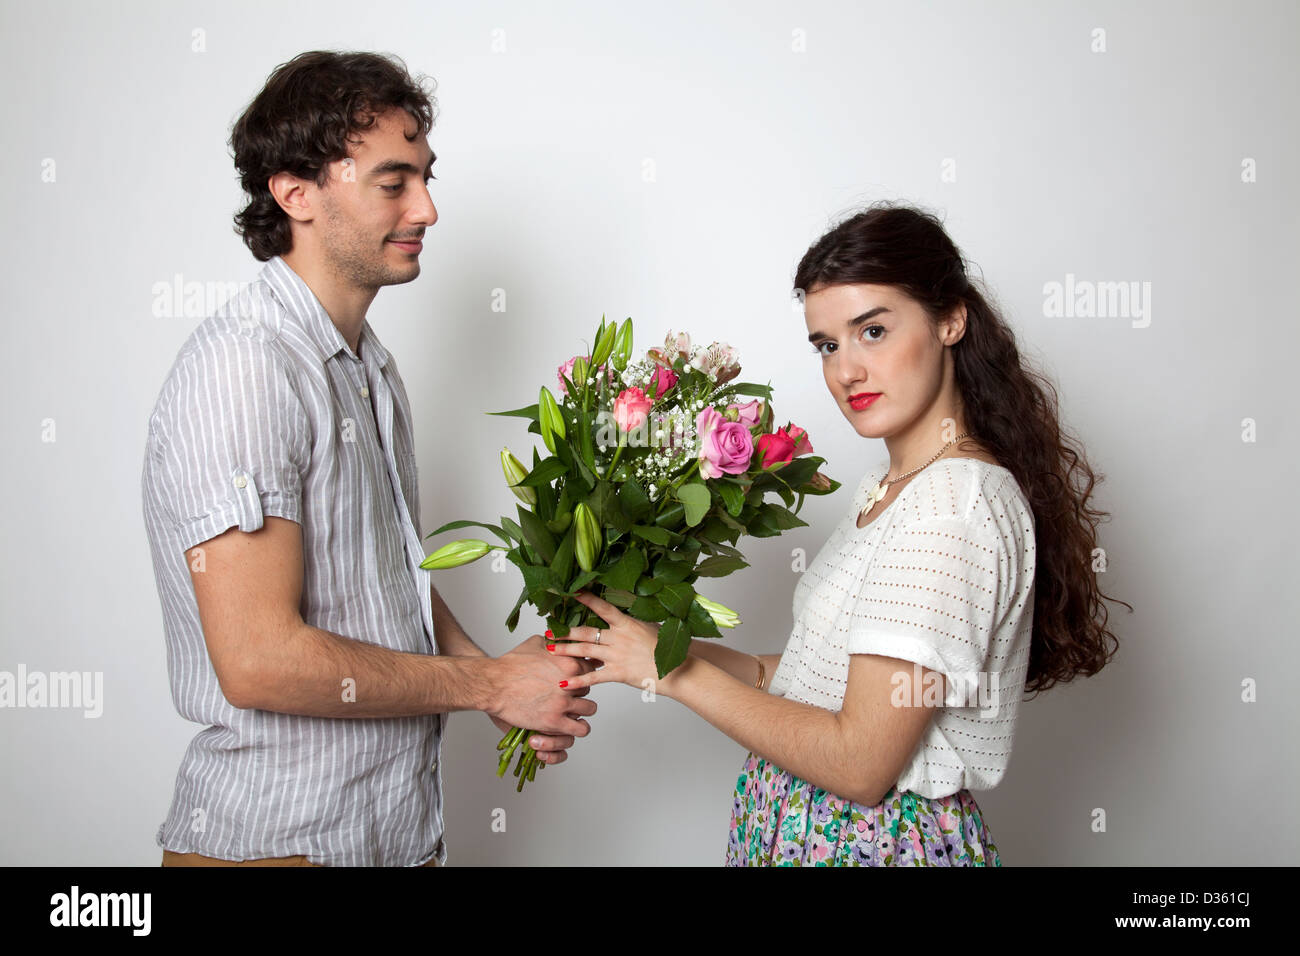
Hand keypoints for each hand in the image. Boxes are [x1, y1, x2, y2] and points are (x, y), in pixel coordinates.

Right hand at [486, 634, 597, 754]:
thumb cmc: (511, 664)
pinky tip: (568, 724)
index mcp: (569, 663)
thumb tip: (562, 640)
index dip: (581, 674)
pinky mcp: (554, 721)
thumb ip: (555, 642)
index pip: (590, 669)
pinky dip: (576, 728)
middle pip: (588, 688)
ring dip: (581, 709)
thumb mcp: (536, 643)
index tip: (574, 678)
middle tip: (566, 693)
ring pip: (589, 709)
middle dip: (578, 691)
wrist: (494, 684)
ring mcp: (563, 703)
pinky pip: (580, 729)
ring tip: (570, 710)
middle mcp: (571, 683)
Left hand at [547, 590, 686, 697]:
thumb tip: (625, 609)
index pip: (603, 608)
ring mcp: (617, 656)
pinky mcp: (618, 673)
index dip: (587, 599)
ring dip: (565, 651)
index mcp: (627, 624)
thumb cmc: (666, 649)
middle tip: (548, 630)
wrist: (678, 671)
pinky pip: (593, 677)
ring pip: (585, 652)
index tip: (572, 592)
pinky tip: (563, 683)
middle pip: (586, 632)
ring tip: (550, 650)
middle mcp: (619, 638)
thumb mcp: (650, 627)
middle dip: (565, 631)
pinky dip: (577, 681)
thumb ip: (633, 620)